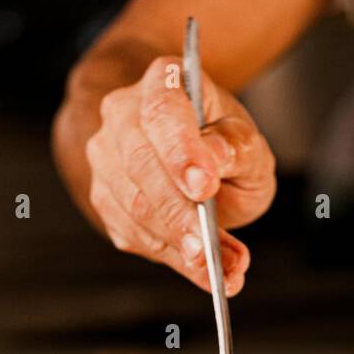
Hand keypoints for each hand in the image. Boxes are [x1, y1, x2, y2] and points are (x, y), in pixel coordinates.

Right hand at [85, 55, 275, 292]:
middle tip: (210, 250)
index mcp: (163, 83)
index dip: (181, 151)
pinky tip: (202, 271)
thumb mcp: (247, 141)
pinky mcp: (105, 197)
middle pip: (140, 164)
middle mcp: (123, 114)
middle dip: (177, 214)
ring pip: (132, 206)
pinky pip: (132, 234)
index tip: (205, 188)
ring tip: (220, 268)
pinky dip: (171, 258)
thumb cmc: (222, 143)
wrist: (189, 154)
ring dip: (177, 244)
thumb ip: (237, 147)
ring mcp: (106, 156)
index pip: (162, 112)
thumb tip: (216, 158)